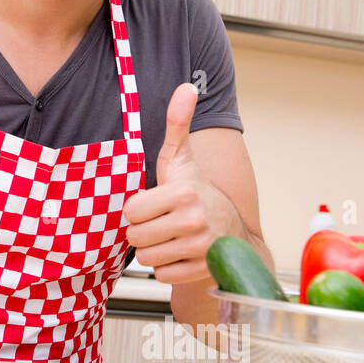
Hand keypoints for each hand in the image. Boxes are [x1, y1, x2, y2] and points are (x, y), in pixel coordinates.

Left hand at [123, 83, 237, 284]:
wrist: (232, 230)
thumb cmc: (197, 191)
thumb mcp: (182, 158)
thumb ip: (177, 123)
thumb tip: (186, 87)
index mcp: (183, 192)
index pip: (130, 211)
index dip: (137, 209)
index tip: (154, 204)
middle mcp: (194, 220)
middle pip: (135, 237)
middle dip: (143, 231)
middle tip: (161, 222)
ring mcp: (200, 248)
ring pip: (147, 258)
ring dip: (154, 251)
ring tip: (170, 237)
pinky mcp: (202, 271)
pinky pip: (162, 275)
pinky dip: (167, 268)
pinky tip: (180, 253)